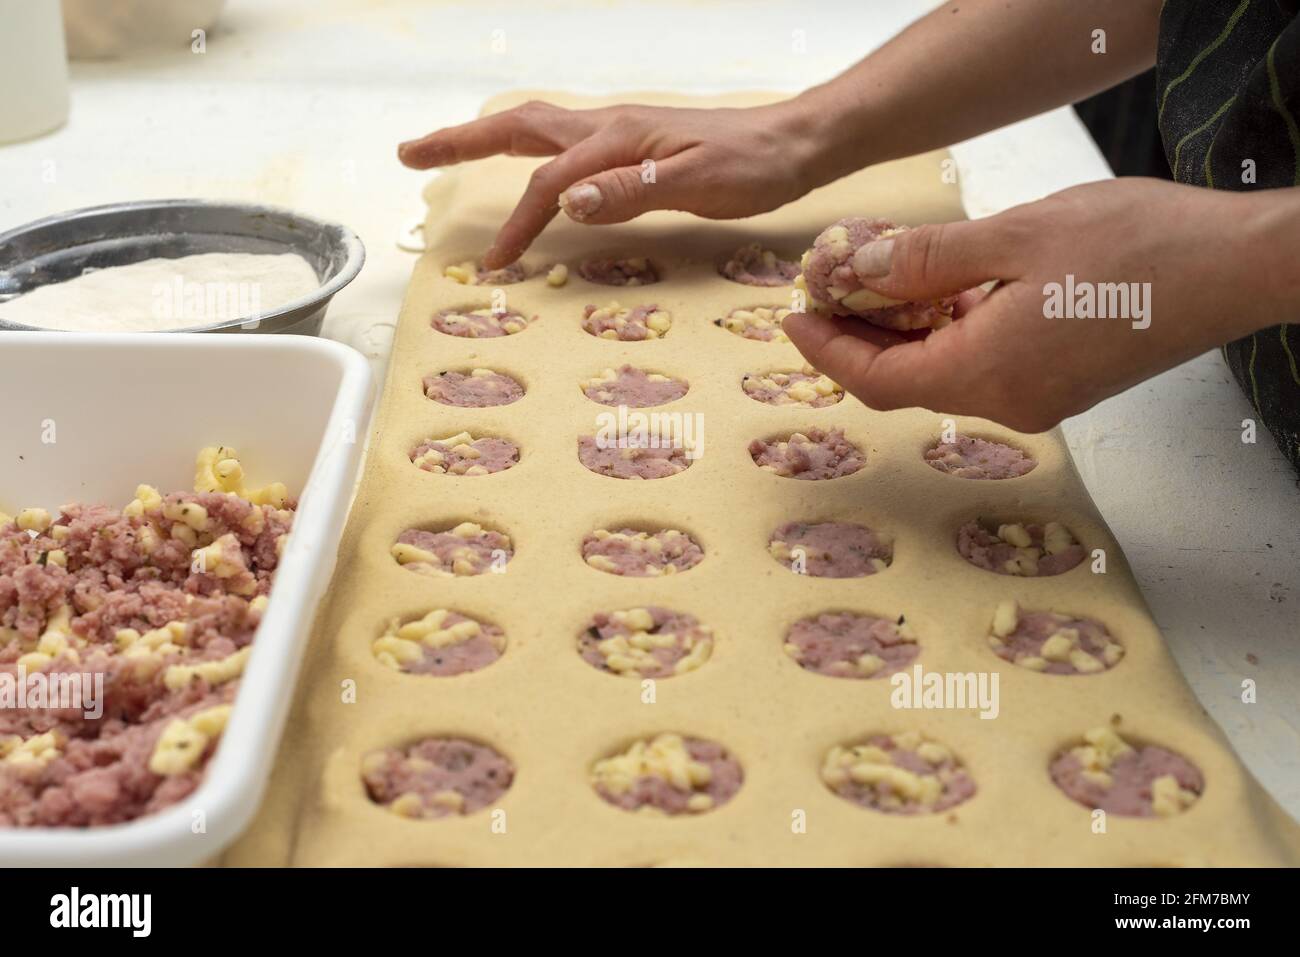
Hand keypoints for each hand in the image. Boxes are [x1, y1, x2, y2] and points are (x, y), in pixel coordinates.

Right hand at [399, 99, 820, 267]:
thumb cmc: (754, 165)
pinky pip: (562, 145)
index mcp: (617, 137)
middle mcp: (608, 127)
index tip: (498, 263)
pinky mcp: (631, 146)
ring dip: (486, 139)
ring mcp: (618, 133)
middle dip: (461, 141)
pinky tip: (525, 167)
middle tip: (409, 154)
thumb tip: (567, 200)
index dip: (519, 222)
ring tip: (444, 151)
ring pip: (537, 131)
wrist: (794, 143)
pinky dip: (526, 152)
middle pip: (518, 129)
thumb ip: (634, 189)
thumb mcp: (700, 181)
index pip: (549, 183)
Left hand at [784, 178, 1294, 432]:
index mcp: (985, 374)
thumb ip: (928, 260)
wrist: (1239, 268)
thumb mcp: (1015, 238)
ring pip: (943, 370)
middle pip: (904, 380)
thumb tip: (861, 270)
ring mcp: (1038, 397)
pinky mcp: (1061, 381)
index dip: (826, 350)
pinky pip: (982, 363)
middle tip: (826, 288)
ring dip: (904, 330)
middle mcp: (1007, 402)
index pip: (876, 379)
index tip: (794, 315)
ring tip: (875, 277)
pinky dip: (949, 330)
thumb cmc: (1139, 248)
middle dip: (858, 336)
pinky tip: (941, 288)